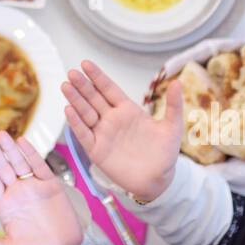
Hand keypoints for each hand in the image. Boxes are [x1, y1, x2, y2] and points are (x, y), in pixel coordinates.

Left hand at [0, 130, 83, 244]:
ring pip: (18, 163)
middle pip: (2, 168)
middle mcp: (17, 193)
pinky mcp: (50, 185)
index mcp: (5, 205)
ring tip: (0, 134)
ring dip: (9, 149)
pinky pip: (39, 166)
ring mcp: (33, 187)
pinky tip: (22, 142)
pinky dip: (31, 154)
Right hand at [62, 60, 182, 201]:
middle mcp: (112, 119)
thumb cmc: (164, 153)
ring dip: (75, 100)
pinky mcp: (97, 150)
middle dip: (82, 85)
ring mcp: (103, 134)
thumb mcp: (172, 127)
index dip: (97, 76)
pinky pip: (84, 134)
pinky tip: (69, 110)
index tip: (86, 64)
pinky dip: (76, 123)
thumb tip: (178, 82)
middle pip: (93, 98)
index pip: (108, 89)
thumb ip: (174, 104)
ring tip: (66, 86)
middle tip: (72, 72)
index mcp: (127, 110)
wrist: (158, 180)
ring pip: (85, 113)